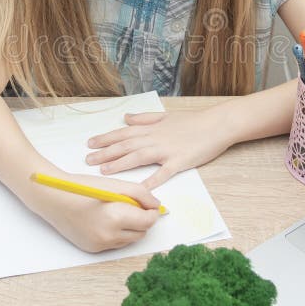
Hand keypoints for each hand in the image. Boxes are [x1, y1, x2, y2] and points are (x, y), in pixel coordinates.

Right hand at [31, 172, 160, 253]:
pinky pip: (114, 244)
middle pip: (141, 233)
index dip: (152, 213)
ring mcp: (100, 245)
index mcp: (116, 217)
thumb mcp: (116, 185)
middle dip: (142, 221)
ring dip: (130, 228)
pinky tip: (105, 221)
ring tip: (118, 212)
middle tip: (134, 207)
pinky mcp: (93, 249)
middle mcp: (109, 236)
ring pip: (128, 240)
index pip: (148, 221)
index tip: (149, 206)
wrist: (55, 199)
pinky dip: (116, 234)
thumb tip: (156, 206)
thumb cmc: (84, 188)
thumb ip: (141, 194)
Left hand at [85, 109, 231, 188]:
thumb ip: (144, 119)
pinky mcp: (179, 162)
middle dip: (105, 153)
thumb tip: (126, 118)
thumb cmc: (192, 121)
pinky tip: (140, 189)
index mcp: (151, 129)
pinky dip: (151, 181)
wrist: (216, 124)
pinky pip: (163, 173)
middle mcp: (155, 138)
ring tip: (104, 172)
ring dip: (120, 164)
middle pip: (125, 146)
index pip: (123, 134)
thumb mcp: (165, 116)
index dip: (105, 139)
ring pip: (138, 157)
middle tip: (87, 160)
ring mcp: (166, 150)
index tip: (90, 144)